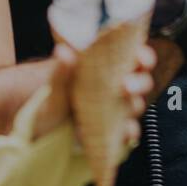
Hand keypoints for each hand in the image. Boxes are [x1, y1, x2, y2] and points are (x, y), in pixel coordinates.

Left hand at [33, 42, 156, 144]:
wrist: (43, 129)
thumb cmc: (52, 101)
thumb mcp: (55, 87)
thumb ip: (61, 72)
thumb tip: (64, 52)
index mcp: (110, 67)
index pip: (135, 57)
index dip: (144, 56)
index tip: (140, 59)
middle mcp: (118, 87)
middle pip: (141, 82)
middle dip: (139, 83)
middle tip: (125, 86)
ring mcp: (118, 110)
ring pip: (136, 106)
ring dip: (133, 108)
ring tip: (123, 108)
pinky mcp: (115, 132)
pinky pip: (128, 132)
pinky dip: (129, 133)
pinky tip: (123, 134)